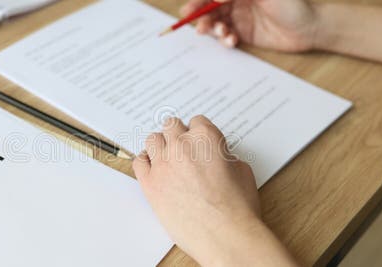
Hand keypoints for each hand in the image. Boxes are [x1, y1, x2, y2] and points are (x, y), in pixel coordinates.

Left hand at [133, 116, 296, 265]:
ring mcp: (163, 163)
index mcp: (206, 138)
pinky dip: (145, 162)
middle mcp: (181, 146)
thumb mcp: (242, 171)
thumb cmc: (237, 207)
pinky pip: (139, 162)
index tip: (199, 141)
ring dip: (160, 145)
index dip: (199, 133)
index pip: (197, 121)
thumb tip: (218, 159)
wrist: (224, 235)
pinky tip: (153, 169)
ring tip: (167, 157)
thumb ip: (225, 157)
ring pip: (153, 140)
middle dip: (178, 135)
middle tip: (183, 148)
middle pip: (172, 126)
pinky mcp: (150, 183)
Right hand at [181, 0, 320, 51]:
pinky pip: (226, 37)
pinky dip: (224, 40)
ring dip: (213, 29)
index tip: (190, 9)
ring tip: (223, 33)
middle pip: (209, 7)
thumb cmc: (293, 4)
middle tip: (198, 26)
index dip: (199, 0)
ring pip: (216, 23)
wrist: (311, 28)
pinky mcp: (244, 34)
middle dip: (200, 16)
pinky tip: (232, 41)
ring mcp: (240, 17)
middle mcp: (237, 1)